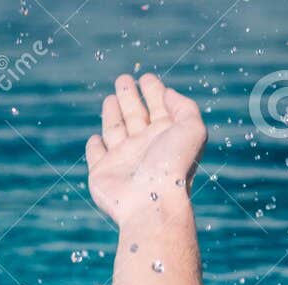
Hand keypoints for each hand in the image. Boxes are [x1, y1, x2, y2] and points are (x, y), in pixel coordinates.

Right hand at [86, 73, 206, 226]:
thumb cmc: (172, 167)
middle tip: (124, 79)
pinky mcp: (103, 172)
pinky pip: (96, 154)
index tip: (146, 77)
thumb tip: (168, 94)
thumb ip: (185, 108)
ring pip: (116, 130)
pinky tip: (96, 137)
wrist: (151, 203)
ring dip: (113, 114)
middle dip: (130, 97)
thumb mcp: (192, 130)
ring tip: (112, 97)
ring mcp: (123, 159)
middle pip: (136, 115)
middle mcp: (145, 147)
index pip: (160, 108)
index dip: (154, 91)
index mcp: (166, 137)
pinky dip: (95, 145)